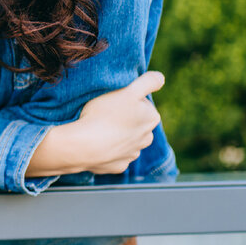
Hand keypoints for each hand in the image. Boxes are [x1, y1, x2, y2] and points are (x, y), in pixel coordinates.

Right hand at [28, 71, 164, 176]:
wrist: (84, 146)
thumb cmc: (105, 115)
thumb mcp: (128, 91)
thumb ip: (148, 82)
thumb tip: (161, 78)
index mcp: (151, 118)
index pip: (142, 102)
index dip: (127, 99)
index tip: (114, 100)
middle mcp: (146, 138)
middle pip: (135, 122)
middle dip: (124, 118)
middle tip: (105, 113)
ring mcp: (132, 154)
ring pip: (126, 140)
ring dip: (117, 135)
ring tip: (100, 128)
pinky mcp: (118, 166)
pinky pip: (114, 155)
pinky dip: (108, 150)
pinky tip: (97, 143)